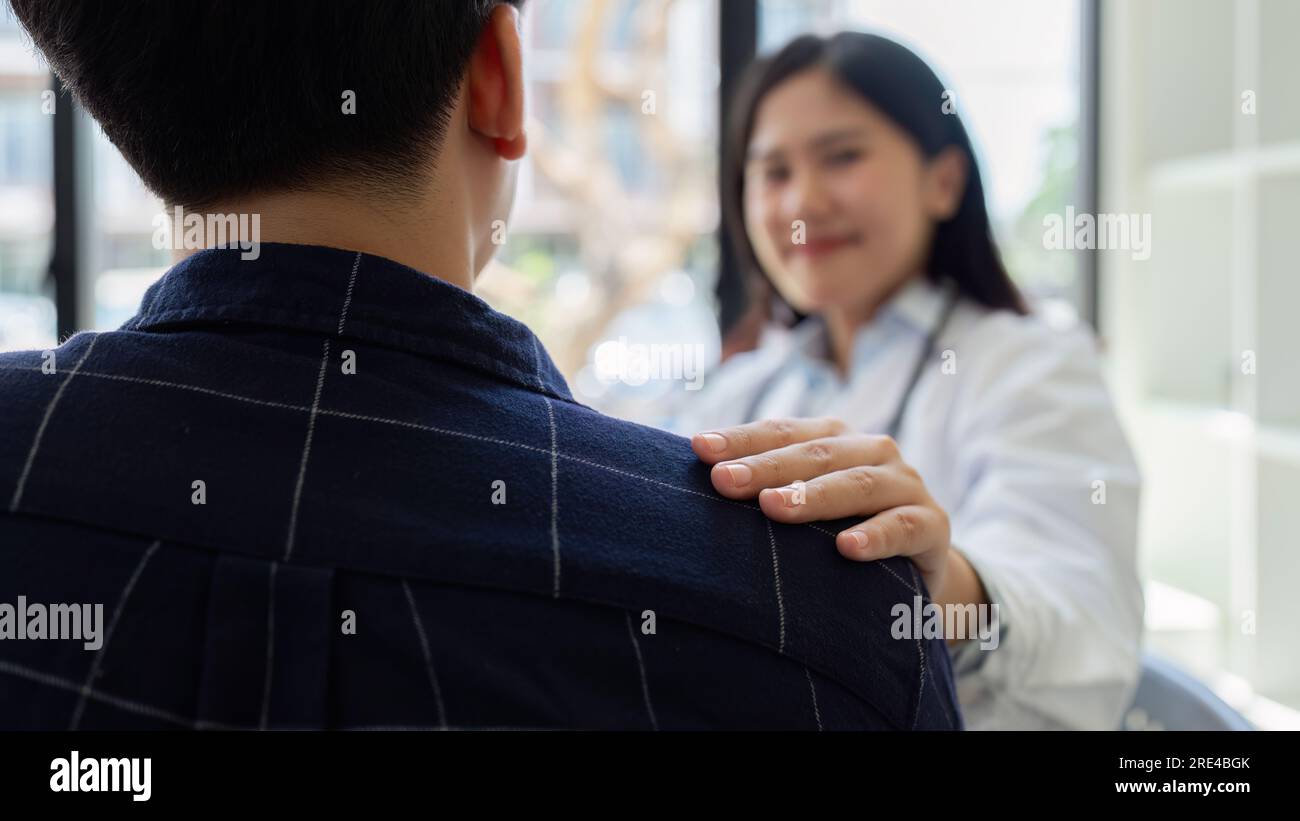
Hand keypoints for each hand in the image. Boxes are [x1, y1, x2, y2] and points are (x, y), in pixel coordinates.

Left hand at [691, 417, 976, 609]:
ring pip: (858, 484)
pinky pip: (905, 527)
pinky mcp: (933, 526)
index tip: (698, 449)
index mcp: (835, 439)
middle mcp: (872, 451)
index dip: (741, 438)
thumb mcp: (805, 506)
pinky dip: (877, 535)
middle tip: (724, 481)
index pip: (782, 432)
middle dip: (765, 467)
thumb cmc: (840, 531)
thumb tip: (696, 478)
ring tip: (774, 508)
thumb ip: (764, 488)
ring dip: (814, 495)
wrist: (914, 571)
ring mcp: (906, 485)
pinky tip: (847, 549)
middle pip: (814, 454)